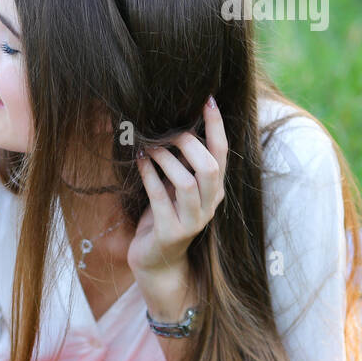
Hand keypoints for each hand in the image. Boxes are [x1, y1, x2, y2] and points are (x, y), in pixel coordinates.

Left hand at [128, 96, 227, 275]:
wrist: (156, 261)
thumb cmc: (164, 216)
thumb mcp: (175, 187)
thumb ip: (179, 163)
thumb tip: (171, 126)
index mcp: (214, 190)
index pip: (222, 153)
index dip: (216, 126)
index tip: (208, 100)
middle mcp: (210, 205)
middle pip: (208, 166)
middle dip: (187, 144)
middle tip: (166, 131)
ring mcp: (192, 221)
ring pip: (185, 181)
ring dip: (164, 159)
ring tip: (147, 146)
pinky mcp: (171, 233)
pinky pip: (159, 197)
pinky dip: (148, 175)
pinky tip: (139, 161)